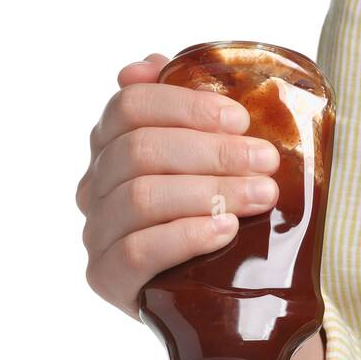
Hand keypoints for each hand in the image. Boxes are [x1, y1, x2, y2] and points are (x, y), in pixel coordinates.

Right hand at [75, 53, 279, 317]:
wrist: (214, 296)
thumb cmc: (212, 214)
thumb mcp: (207, 159)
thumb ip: (183, 111)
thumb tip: (148, 64)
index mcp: (109, 145)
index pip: (129, 106)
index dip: (185, 106)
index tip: (241, 119)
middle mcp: (94, 186)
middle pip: (139, 150)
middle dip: (211, 152)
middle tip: (266, 161)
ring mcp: (95, 233)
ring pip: (140, 198)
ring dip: (208, 191)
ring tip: (261, 196)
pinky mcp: (106, 278)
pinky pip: (137, 251)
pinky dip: (186, 235)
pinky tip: (225, 229)